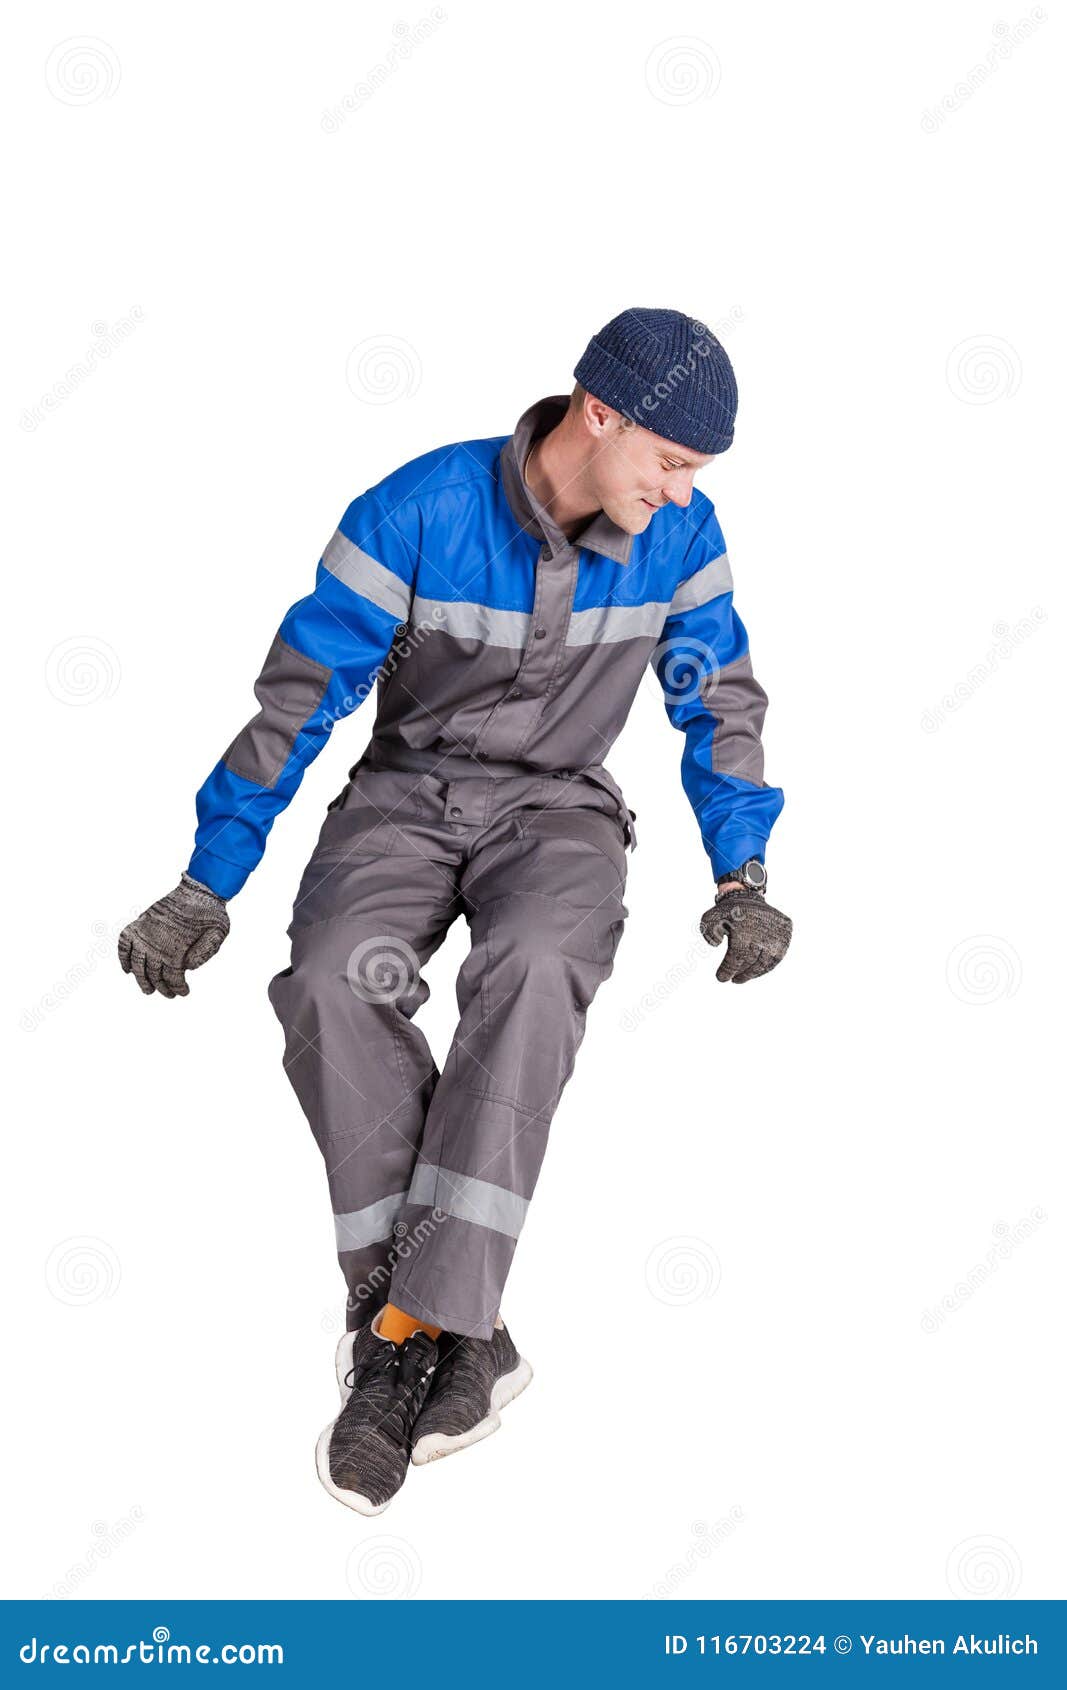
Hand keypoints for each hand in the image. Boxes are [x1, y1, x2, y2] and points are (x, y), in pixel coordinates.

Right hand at [117, 873, 229, 997]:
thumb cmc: (211, 911)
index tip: (182, 993)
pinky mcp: (141, 921)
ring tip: (147, 990)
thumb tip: (187, 968)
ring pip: (138, 963)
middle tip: (167, 994)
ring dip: (141, 979)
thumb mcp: (218, 935)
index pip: (172, 977)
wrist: (200, 888)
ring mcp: (146, 931)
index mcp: (176, 947)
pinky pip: (125, 942)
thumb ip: (205, 953)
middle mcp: (157, 942)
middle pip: (154, 974)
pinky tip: (127, 969)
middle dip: (161, 987)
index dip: (177, 988)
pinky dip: (123, 957)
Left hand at [700, 888, 791, 983]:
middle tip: (733, 979)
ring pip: (765, 963)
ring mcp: (777, 936)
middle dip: (740, 973)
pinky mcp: (785, 936)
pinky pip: (776, 958)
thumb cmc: (728, 912)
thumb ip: (708, 932)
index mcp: (745, 930)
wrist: (749, 896)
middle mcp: (764, 935)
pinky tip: (755, 971)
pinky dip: (766, 967)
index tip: (721, 978)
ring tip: (742, 977)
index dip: (728, 970)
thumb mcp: (711, 918)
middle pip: (751, 963)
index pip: (737, 958)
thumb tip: (716, 944)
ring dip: (753, 973)